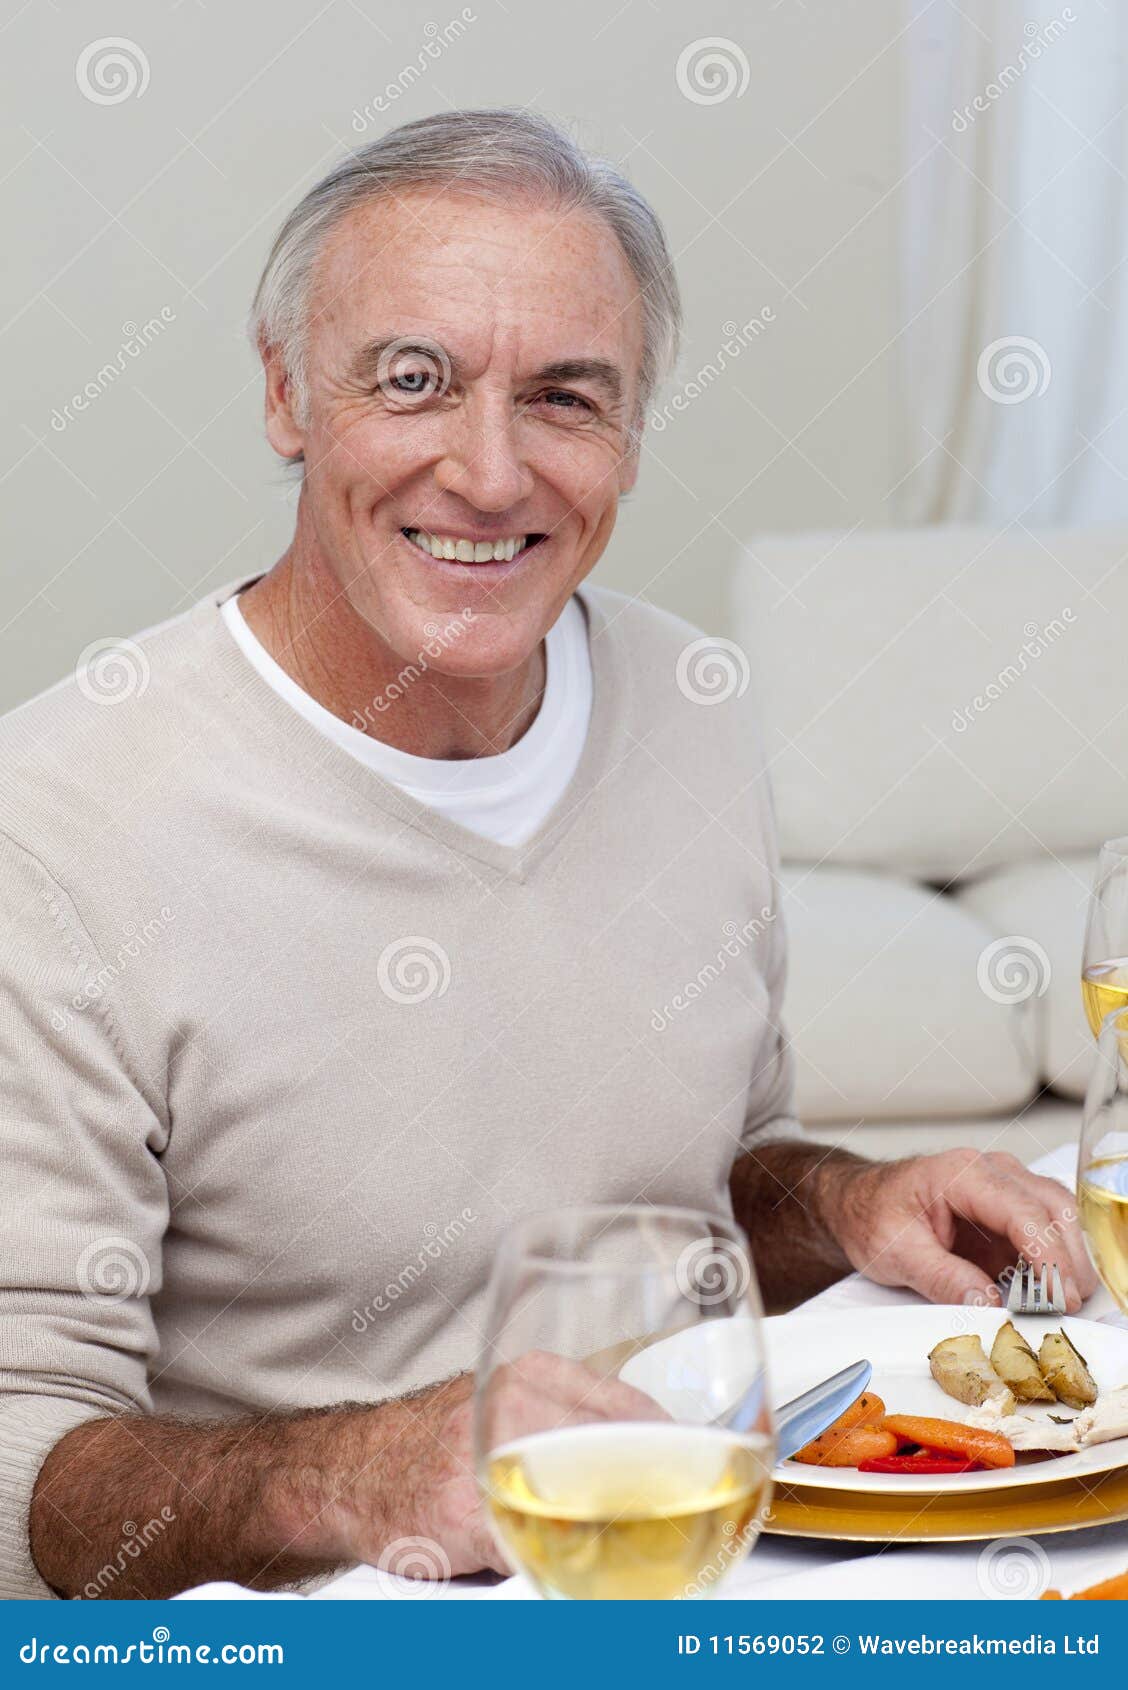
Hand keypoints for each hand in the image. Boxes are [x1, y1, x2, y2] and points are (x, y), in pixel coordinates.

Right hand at [328, 1352, 663, 1579]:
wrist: (348, 1472)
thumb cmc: (437, 1441)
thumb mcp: (508, 1401)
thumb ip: (571, 1410)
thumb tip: (655, 1442)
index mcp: (535, 1373)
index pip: (634, 1408)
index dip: (676, 1453)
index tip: (703, 1477)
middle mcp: (515, 1404)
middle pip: (618, 1455)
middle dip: (656, 1501)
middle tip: (678, 1535)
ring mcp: (489, 1459)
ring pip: (583, 1504)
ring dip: (616, 1543)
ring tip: (635, 1565)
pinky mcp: (466, 1512)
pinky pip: (535, 1547)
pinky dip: (562, 1569)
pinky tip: (569, 1577)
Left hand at [826, 1149, 1098, 1311]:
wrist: (857, 1204)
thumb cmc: (871, 1215)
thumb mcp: (896, 1253)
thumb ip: (942, 1277)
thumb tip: (988, 1303)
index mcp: (961, 1173)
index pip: (1022, 1210)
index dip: (1047, 1255)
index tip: (1059, 1296)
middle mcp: (992, 1172)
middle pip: (1053, 1207)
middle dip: (1069, 1259)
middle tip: (1067, 1308)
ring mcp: (1005, 1189)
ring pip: (1059, 1217)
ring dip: (1068, 1261)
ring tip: (1061, 1306)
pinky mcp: (1008, 1214)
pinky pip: (1045, 1233)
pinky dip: (1054, 1264)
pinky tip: (1047, 1295)